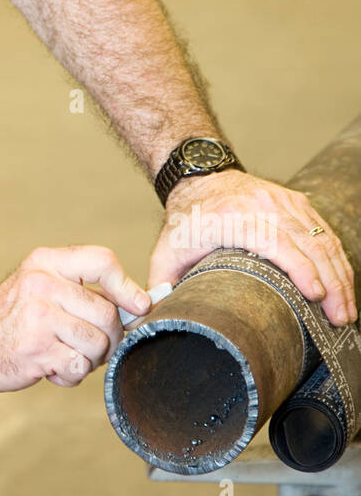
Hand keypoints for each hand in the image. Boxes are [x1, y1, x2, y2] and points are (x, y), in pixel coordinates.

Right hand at [0, 245, 149, 391]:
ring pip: (98, 342)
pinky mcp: (37, 349)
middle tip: (88, 346)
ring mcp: (39, 317)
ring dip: (90, 359)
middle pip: (108, 312)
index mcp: (46, 262)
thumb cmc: (9, 319)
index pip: (102, 261)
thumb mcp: (38, 286)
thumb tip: (137, 304)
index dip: (127, 286)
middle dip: (109, 337)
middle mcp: (42, 284)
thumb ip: (79, 289)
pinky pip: (80, 367)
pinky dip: (72, 375)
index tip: (139, 305)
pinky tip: (52, 368)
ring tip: (65, 355)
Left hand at [148, 170, 356, 326]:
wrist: (198, 177)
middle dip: (330, 283)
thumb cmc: (185, 219)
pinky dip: (337, 259)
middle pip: (307, 242)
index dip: (298, 268)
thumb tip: (154, 317)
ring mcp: (283, 201)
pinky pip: (324, 230)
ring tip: (346, 310)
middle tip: (340, 318)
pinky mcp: (296, 202)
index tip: (315, 296)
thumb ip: (161, 283)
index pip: (275, 241)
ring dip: (340, 275)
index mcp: (232, 218)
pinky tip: (343, 284)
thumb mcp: (166, 249)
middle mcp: (263, 205)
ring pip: (321, 237)